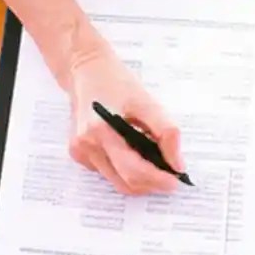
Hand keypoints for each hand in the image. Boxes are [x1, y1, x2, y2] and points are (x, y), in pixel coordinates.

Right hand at [64, 35, 183, 194]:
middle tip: (170, 176)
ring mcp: (80, 151)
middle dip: (151, 183)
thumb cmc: (117, 83)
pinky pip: (108, 173)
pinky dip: (124, 169)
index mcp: (102, 131)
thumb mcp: (148, 102)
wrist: (87, 70)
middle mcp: (87, 145)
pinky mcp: (79, 154)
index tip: (176, 180)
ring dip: (139, 178)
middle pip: (125, 182)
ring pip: (117, 182)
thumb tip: (176, 163)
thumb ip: (166, 132)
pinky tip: (131, 152)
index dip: (158, 179)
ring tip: (155, 163)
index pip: (133, 170)